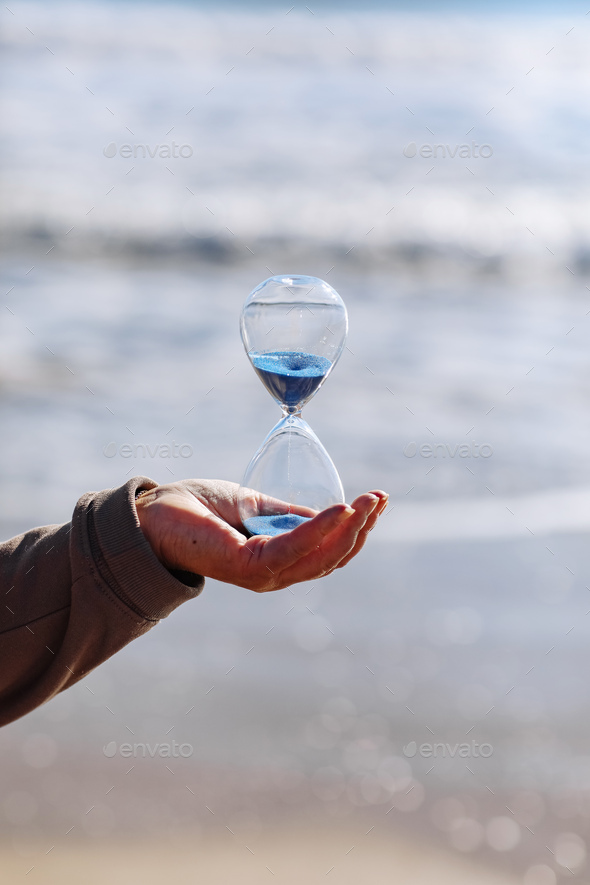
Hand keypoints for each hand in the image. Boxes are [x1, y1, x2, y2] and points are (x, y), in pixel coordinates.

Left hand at [135, 479, 387, 591]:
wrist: (152, 514)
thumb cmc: (197, 509)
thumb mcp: (255, 506)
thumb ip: (288, 514)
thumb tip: (330, 513)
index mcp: (276, 561)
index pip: (328, 553)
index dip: (356, 530)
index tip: (377, 500)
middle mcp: (273, 575)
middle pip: (332, 559)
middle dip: (361, 529)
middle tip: (379, 498)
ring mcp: (263, 575)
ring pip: (321, 558)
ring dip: (349, 528)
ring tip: (368, 501)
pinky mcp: (250, 567)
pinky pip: (296, 547)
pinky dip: (321, 528)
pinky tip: (340, 509)